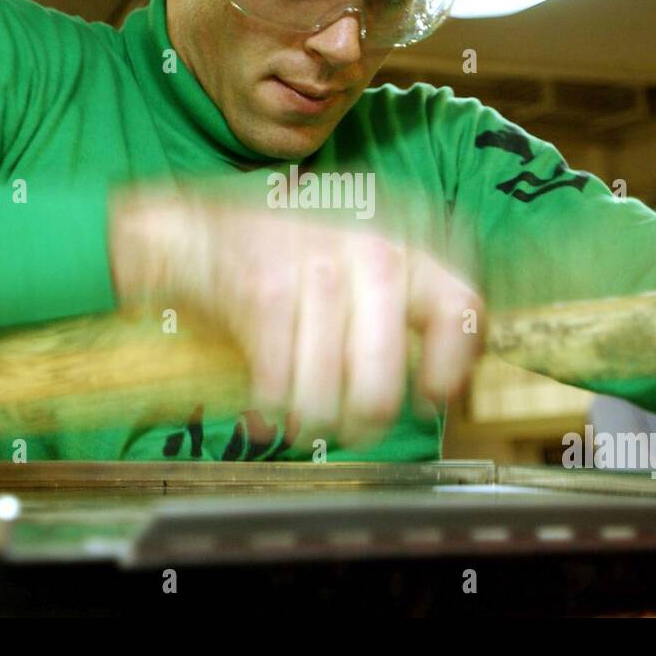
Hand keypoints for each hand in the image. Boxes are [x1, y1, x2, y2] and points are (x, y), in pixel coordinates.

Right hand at [108, 190, 483, 444]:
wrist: (197, 224)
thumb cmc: (284, 256)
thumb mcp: (356, 263)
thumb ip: (399, 310)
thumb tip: (441, 380)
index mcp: (402, 248)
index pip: (459, 308)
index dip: (449, 367)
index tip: (429, 399)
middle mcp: (371, 253)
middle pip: (384, 378)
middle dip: (363, 421)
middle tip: (351, 430)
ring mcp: (317, 270)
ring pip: (327, 392)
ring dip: (309, 422)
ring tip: (300, 423)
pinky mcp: (264, 291)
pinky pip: (276, 383)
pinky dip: (266, 410)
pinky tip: (262, 411)